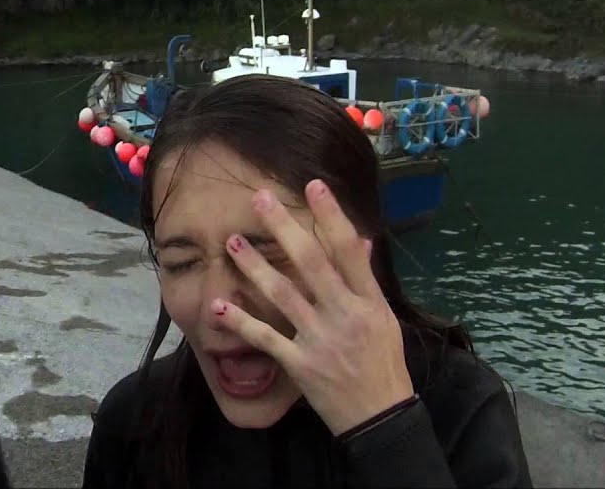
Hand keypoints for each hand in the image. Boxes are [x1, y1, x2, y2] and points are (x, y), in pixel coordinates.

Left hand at [210, 179, 413, 435]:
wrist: (380, 419)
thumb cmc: (383, 365)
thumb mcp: (384, 320)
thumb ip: (366, 281)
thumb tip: (360, 240)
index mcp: (369, 302)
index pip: (350, 250)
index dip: (331, 216)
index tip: (313, 185)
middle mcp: (345, 315)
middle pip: (312, 263)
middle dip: (284, 228)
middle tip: (259, 198)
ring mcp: (321, 339)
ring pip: (283, 294)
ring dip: (255, 266)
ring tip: (231, 242)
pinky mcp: (300, 364)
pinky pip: (266, 339)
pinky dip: (241, 323)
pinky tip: (220, 306)